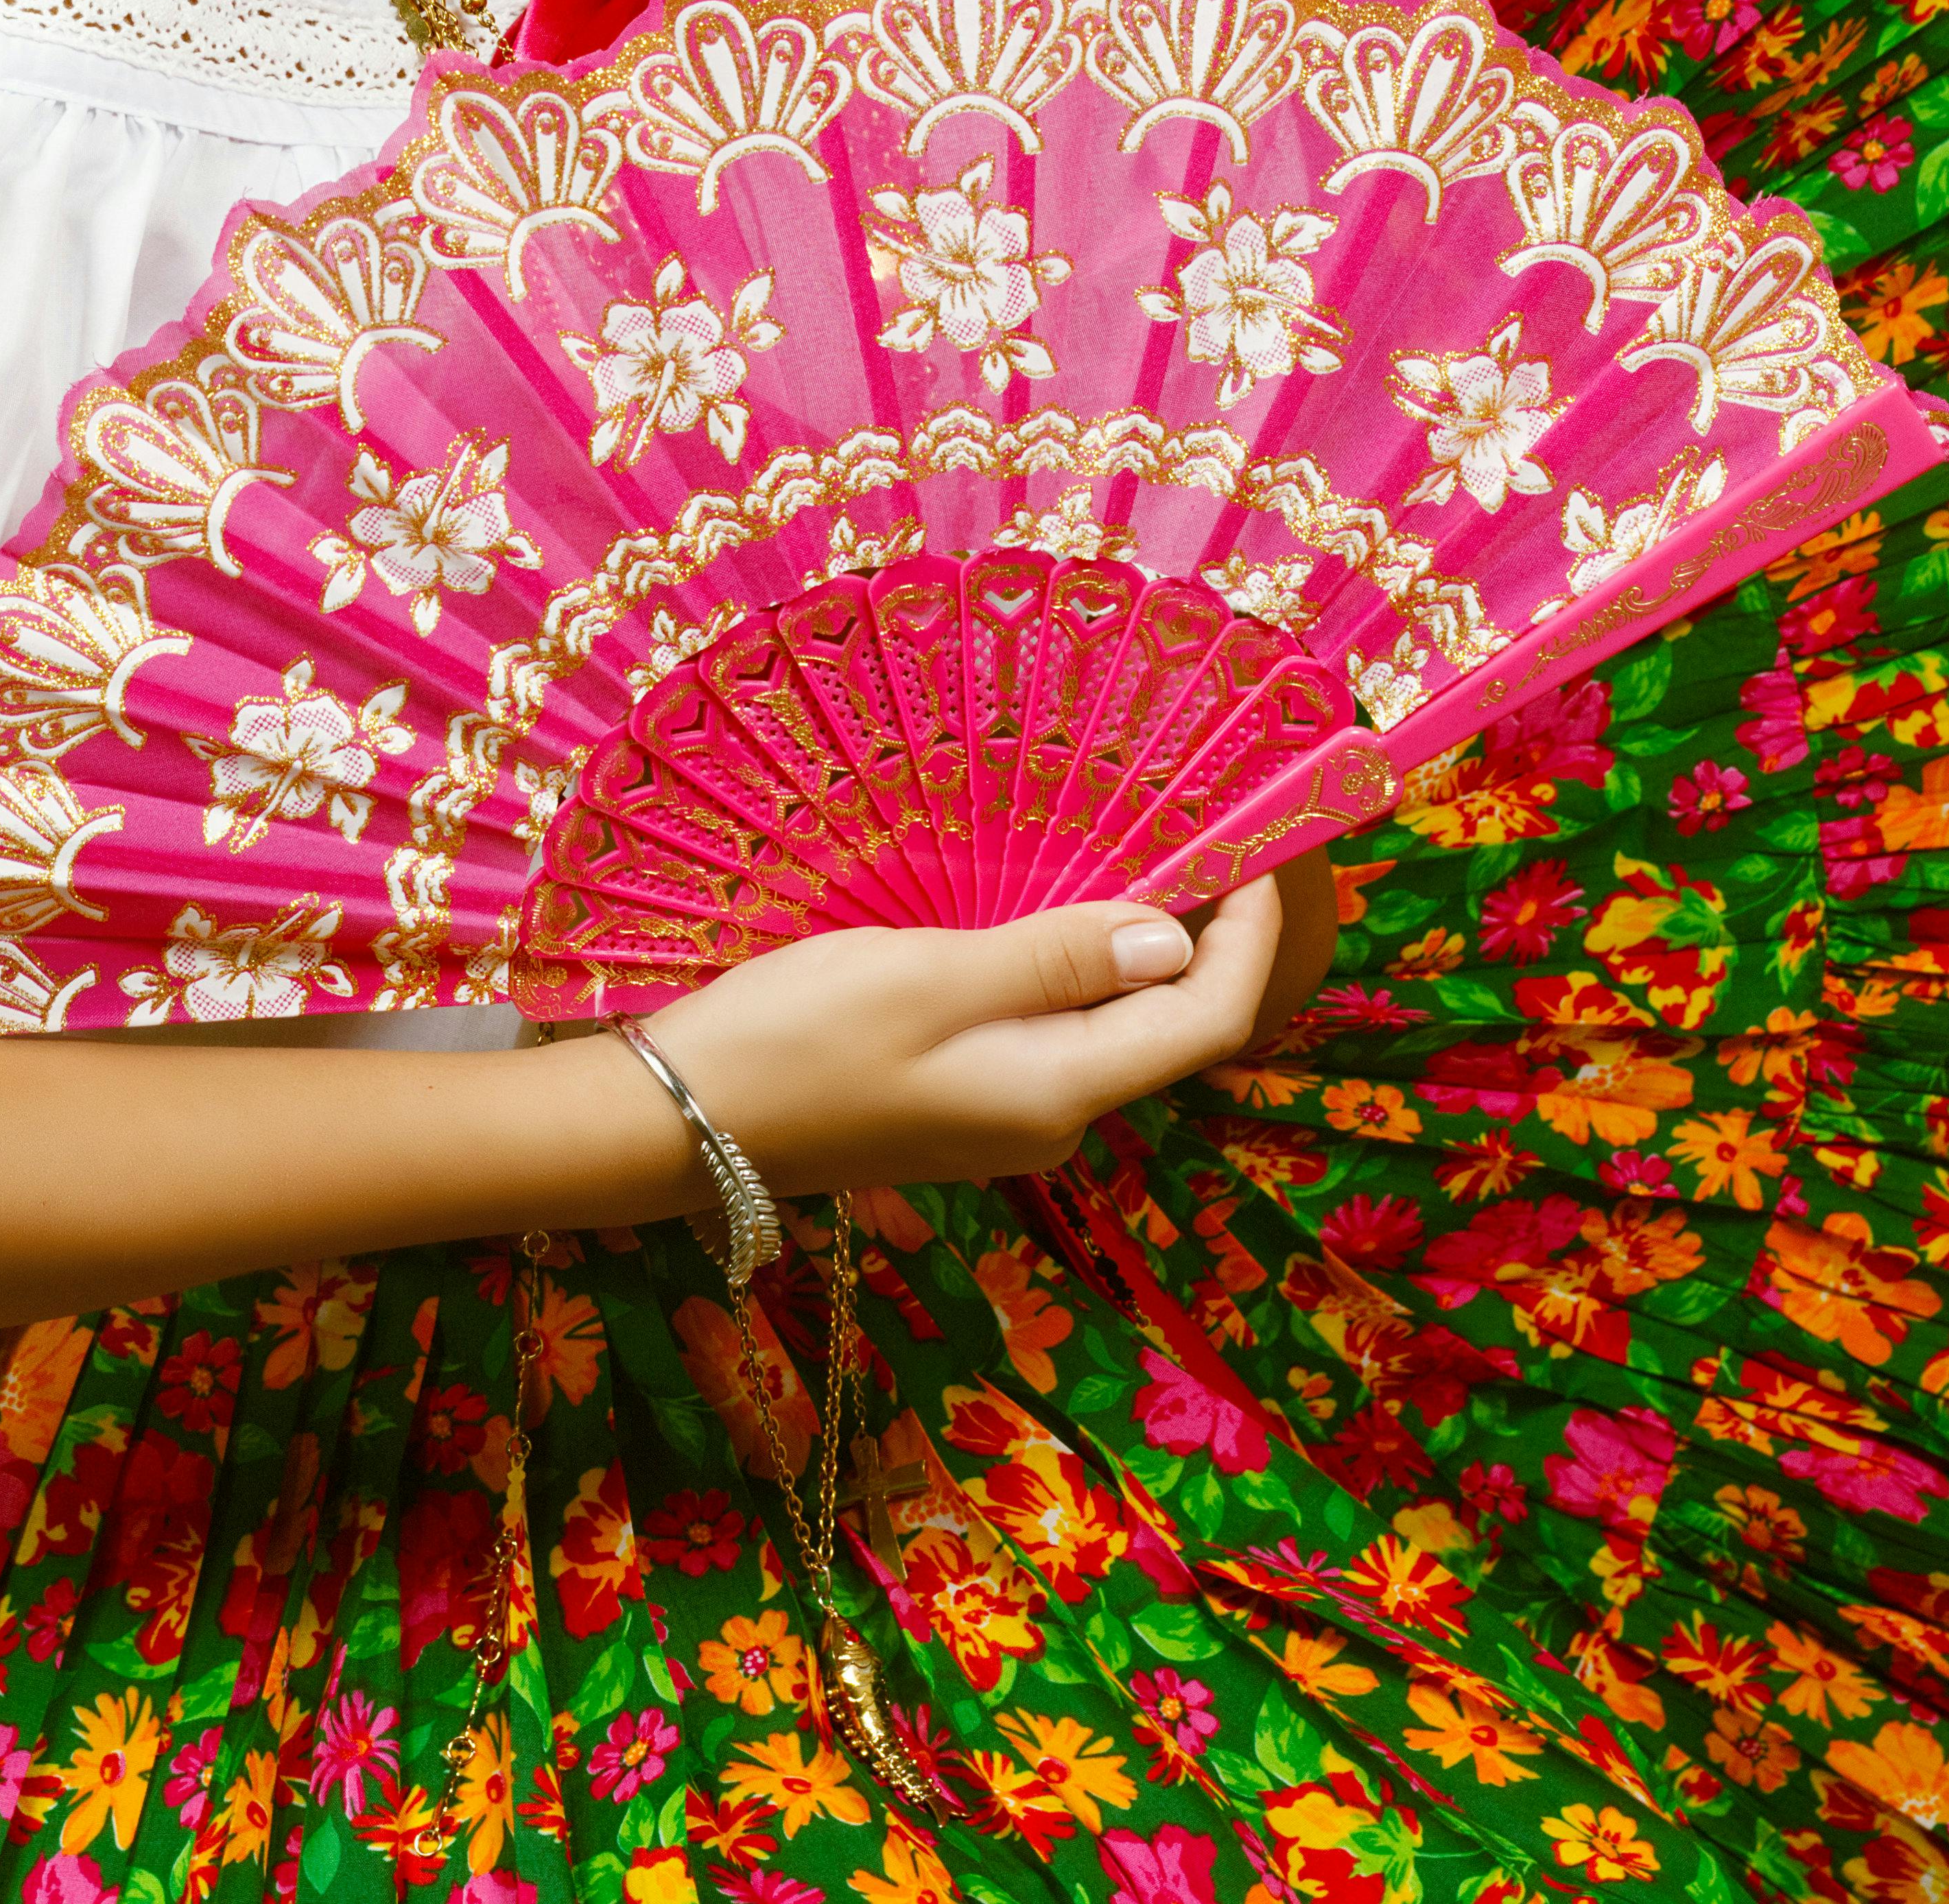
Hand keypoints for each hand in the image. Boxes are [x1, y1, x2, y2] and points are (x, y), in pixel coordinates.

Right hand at [636, 879, 1287, 1198]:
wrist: (687, 1120)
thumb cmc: (802, 1038)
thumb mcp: (930, 977)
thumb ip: (1055, 958)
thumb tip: (1173, 943)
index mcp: (1058, 1092)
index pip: (1206, 1018)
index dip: (1249, 934)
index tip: (1262, 845)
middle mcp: (1051, 1119)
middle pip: (1167, 1025)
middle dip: (1202, 930)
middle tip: (1199, 827)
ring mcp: (1006, 1116)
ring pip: (1109, 1024)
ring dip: (1133, 945)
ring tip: (1131, 850)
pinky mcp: (964, 1101)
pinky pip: (1054, 1030)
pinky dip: (1074, 965)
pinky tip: (1045, 908)